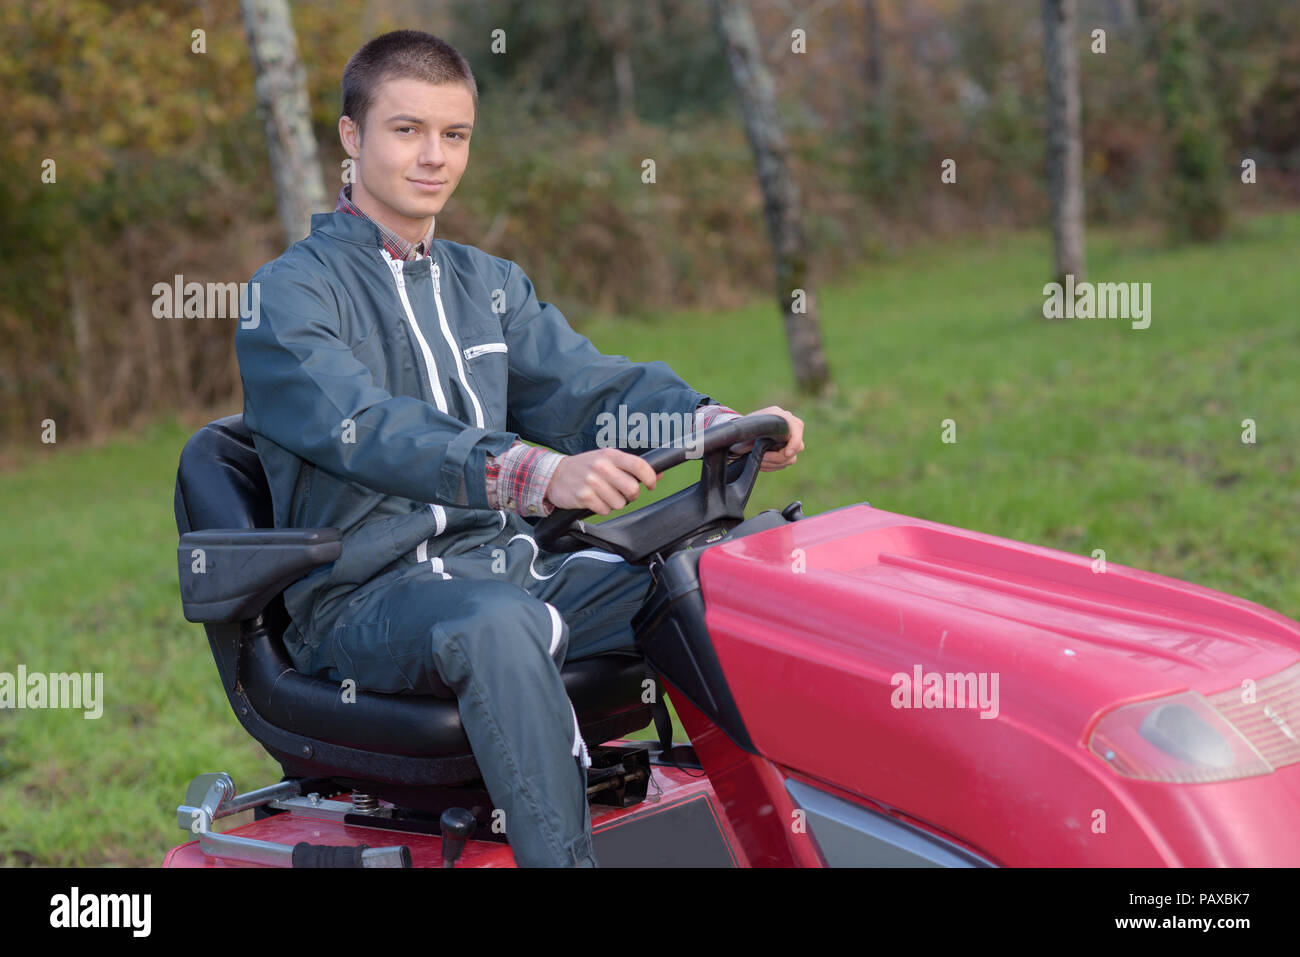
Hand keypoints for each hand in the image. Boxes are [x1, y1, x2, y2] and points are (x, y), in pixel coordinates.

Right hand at [544, 447, 660, 514]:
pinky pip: (605, 510)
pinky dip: (602, 508)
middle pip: (632, 489)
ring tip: (603, 495)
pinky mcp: (583, 497)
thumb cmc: (585, 467)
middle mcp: (601, 466)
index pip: (639, 465)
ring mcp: (591, 482)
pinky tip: (594, 500)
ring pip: (619, 503)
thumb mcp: (606, 460)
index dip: (650, 477)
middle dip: (631, 496)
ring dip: (614, 503)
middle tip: (623, 493)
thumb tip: (659, 474)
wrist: (554, 475)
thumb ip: (630, 466)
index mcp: (610, 455)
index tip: (651, 485)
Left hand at [729, 406, 803, 470]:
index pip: (797, 428)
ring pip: (791, 458)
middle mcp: (789, 426)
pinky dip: (772, 466)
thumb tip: (761, 447)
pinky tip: (761, 463)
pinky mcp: (786, 451)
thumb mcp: (747, 429)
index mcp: (780, 416)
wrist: (740, 436)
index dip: (794, 442)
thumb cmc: (744, 430)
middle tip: (762, 458)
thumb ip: (755, 434)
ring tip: (759, 462)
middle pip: (798, 446)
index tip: (786, 453)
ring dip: (774, 463)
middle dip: (778, 457)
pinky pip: (785, 463)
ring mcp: (790, 439)